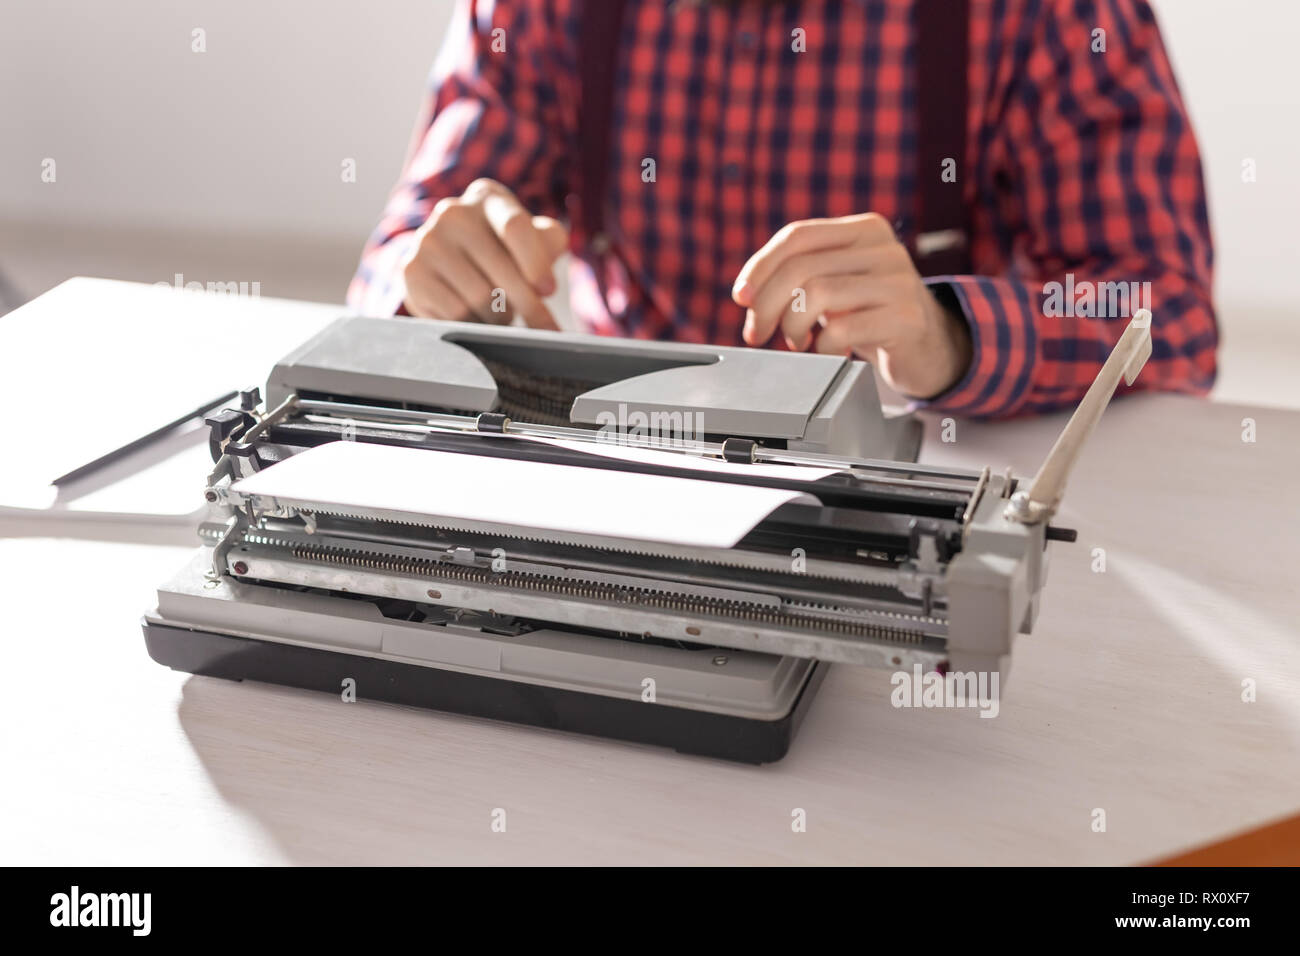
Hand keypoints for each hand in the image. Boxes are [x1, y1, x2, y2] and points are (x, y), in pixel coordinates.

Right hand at [401, 178, 567, 327]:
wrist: (450, 259)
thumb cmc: (504, 249)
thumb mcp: (533, 238)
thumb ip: (549, 247)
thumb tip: (544, 287)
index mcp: (488, 197)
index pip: (515, 227)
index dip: (535, 263)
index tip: (548, 291)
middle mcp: (453, 212)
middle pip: (499, 270)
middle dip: (527, 305)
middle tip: (541, 326)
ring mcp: (428, 240)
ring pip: (479, 298)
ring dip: (499, 317)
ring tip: (502, 314)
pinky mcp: (412, 271)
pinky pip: (454, 314)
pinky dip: (474, 325)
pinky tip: (479, 319)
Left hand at [732, 213, 971, 398]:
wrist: (931, 347)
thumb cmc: (873, 314)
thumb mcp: (839, 282)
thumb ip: (801, 275)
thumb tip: (748, 294)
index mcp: (864, 229)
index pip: (797, 235)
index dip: (760, 266)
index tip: (741, 297)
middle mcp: (884, 248)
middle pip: (801, 268)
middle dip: (766, 306)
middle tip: (758, 332)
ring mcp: (899, 281)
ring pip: (817, 295)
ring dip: (792, 327)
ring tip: (797, 342)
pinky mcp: (906, 317)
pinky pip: (841, 329)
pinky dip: (822, 347)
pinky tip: (828, 351)